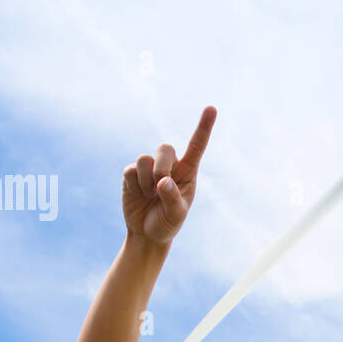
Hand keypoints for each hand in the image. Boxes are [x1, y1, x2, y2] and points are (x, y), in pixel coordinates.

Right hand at [122, 106, 216, 245]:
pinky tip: (139, 195)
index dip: (204, 127)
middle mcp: (170, 166)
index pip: (196, 146)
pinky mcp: (132, 174)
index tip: (211, 108)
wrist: (147, 234)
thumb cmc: (168, 224)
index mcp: (188, 172)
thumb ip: (172, 198)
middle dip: (161, 166)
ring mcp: (149, 169)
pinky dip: (134, 185)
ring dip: (146, 180)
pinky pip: (130, 170)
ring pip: (145, 159)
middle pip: (165, 148)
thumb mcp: (176, 215)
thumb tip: (163, 181)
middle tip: (160, 185)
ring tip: (150, 196)